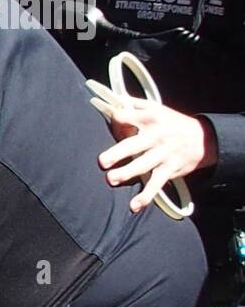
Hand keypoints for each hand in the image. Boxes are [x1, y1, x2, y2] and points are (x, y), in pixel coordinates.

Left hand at [97, 100, 216, 213]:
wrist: (203, 139)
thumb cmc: (171, 123)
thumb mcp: (155, 107)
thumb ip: (132, 104)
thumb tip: (111, 100)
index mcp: (150, 119)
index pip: (127, 119)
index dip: (116, 122)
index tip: (112, 124)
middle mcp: (157, 137)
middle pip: (135, 144)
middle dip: (118, 153)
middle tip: (103, 161)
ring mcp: (163, 155)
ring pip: (144, 165)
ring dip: (128, 173)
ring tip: (112, 179)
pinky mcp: (169, 170)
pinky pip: (156, 184)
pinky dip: (146, 196)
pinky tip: (135, 205)